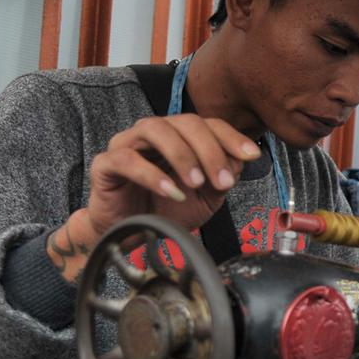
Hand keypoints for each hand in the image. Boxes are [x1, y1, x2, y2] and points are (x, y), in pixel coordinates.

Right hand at [46, 115, 259, 281]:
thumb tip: (239, 161)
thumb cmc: (165, 211)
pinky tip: (171, 192)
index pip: (208, 124)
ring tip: (196, 183)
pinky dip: (152, 174)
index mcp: (179, 136)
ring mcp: (127, 143)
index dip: (231, 137)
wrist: (129, 235)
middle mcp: (153, 133)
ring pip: (155, 130)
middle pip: (185, 122)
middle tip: (223, 180)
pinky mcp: (105, 163)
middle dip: (210, 149)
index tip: (252, 155)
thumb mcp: (205, 199)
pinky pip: (127, 159)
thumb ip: (221, 179)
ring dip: (182, 155)